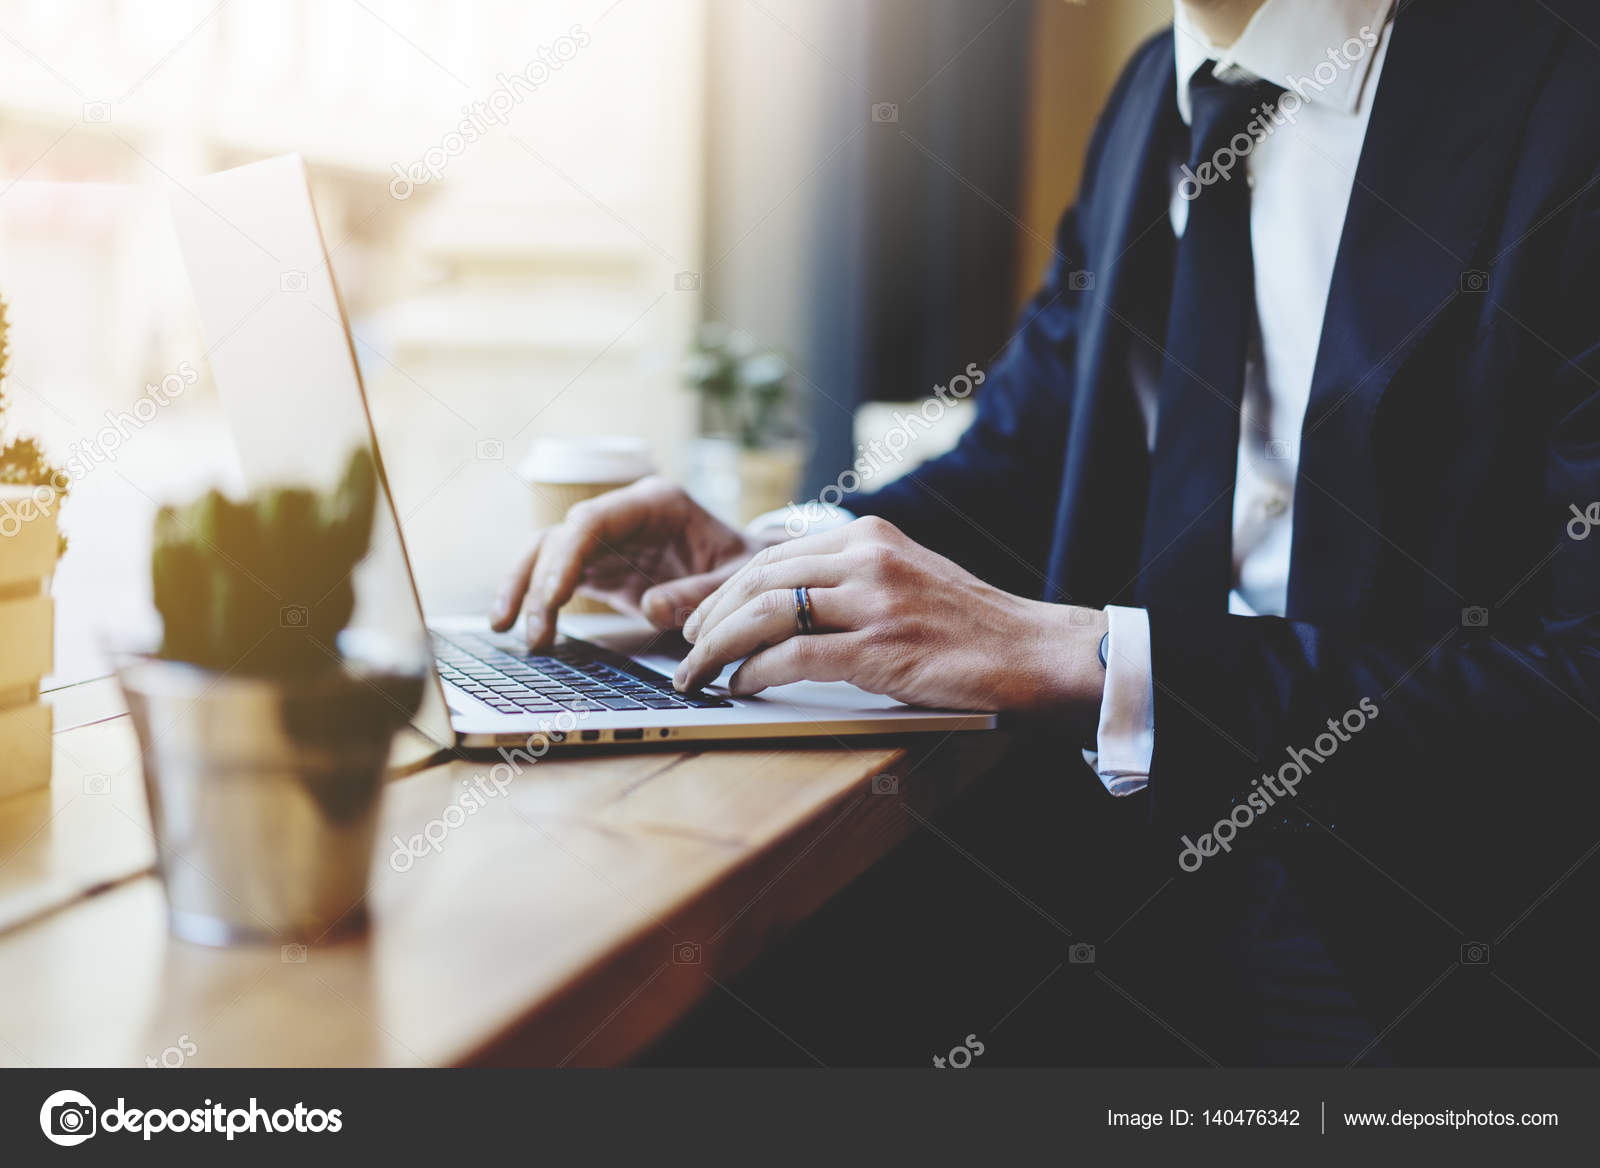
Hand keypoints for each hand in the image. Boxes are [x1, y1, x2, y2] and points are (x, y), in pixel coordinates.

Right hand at [491, 475, 780, 648]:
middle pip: (562, 536)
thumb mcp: (739, 580)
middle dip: (540, 580)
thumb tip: (650, 607)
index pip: (593, 519)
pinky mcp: (604, 566)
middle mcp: (625, 514)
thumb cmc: (750, 570)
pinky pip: (559, 576)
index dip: (567, 557)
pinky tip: (523, 626)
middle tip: (534, 629)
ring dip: (523, 586)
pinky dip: (538, 599)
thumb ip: (700, 593)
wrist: (757, 574)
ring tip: (503, 626)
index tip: (554, 597)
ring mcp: (610, 540)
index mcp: (657, 503)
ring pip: (548, 552)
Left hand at [675, 516, 1107, 713]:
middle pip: (758, 580)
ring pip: (766, 613)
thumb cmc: (971, 627)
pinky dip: (756, 672)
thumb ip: (854, 578)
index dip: (723, 590)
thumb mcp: (908, 577)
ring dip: (718, 646)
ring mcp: (874, 601)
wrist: (1034, 653)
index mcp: (869, 536)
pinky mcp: (881, 647)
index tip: (699, 617)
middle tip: (686, 648)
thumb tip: (788, 599)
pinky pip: (795, 656)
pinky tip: (740, 686)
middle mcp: (867, 558)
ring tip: (696, 672)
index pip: (772, 556)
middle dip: (709, 617)